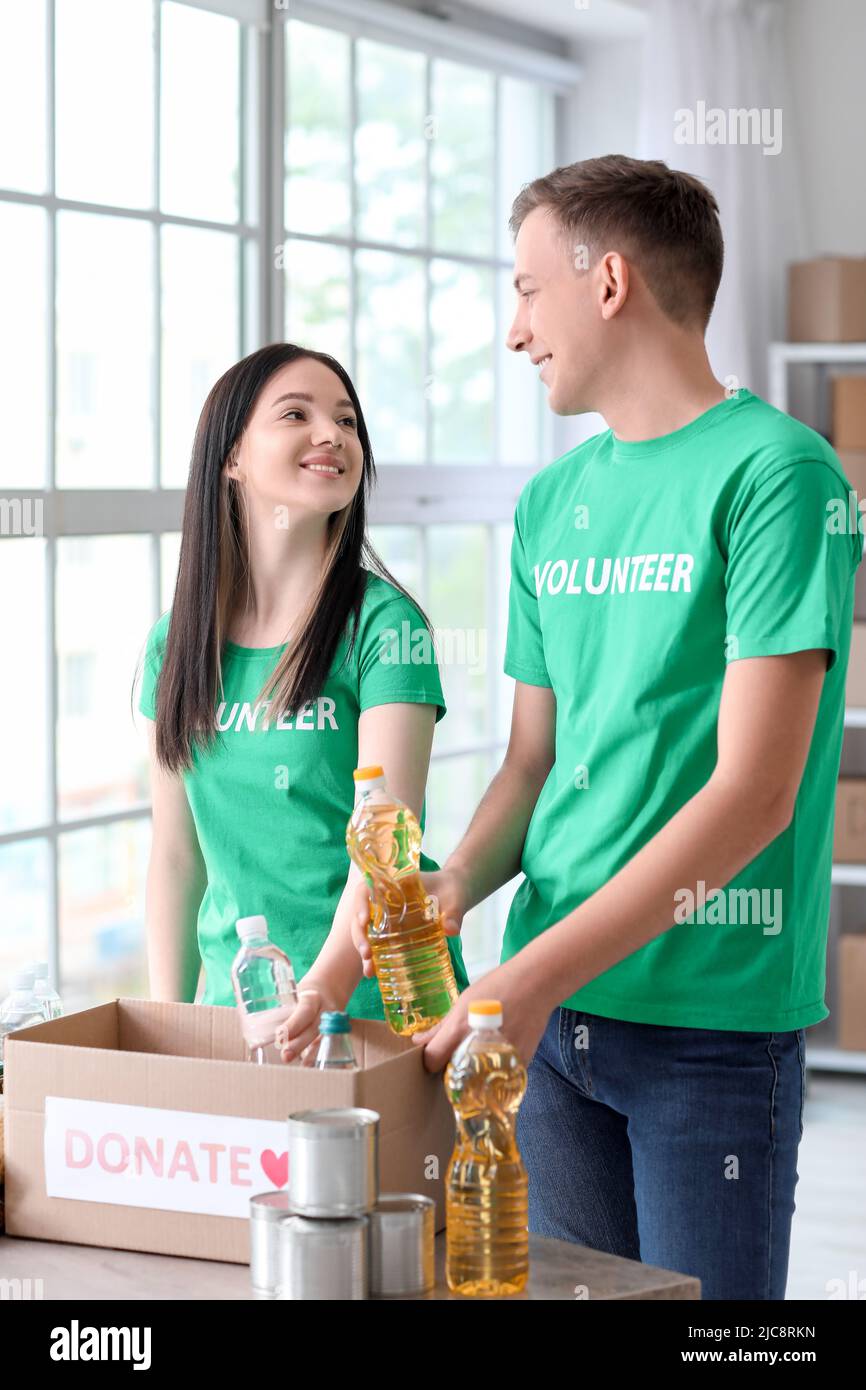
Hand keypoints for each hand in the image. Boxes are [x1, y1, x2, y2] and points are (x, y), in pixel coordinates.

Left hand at [275, 976, 341, 1065]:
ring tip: (299, 1066)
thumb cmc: (305, 992)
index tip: (279, 1036)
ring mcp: (334, 1022)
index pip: (304, 1011)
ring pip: (323, 1039)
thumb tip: (257, 1028)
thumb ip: (282, 1010)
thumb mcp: (295, 993)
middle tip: (285, 1056)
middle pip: (314, 1029)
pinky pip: (328, 1045)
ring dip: (310, 1054)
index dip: (293, 1025)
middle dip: (299, 1044)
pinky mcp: (337, 1031)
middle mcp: (326, 1010)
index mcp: (313, 997)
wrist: (332, 984)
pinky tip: (309, 1065)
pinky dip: (318, 1055)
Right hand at [349, 865, 468, 979]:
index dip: (360, 904)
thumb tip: (451, 931)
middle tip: (367, 953)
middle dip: (360, 935)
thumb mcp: (455, 899)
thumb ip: (453, 912)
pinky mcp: (394, 932)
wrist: (456, 895)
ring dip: (364, 950)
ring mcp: (387, 917)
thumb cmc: (453, 891)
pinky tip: (374, 973)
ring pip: (366, 932)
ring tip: (369, 970)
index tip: (364, 920)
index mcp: (393, 885)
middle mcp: (385, 901)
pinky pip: (378, 943)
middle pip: (362, 915)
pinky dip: (374, 957)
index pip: (366, 889)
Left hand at [409, 956, 555, 1074]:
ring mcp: (499, 1058)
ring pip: (476, 1079)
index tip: (435, 1054)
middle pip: (452, 1074)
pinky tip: (496, 1052)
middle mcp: (477, 1046)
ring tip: (478, 1053)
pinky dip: (494, 1068)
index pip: (432, 1060)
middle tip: (457, 1054)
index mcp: (459, 1029)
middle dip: (451, 1068)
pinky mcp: (517, 1064)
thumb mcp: (464, 1000)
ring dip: (472, 1071)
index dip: (429, 1059)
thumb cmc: (498, 986)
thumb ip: (442, 1027)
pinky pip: (498, 1076)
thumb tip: (419, 1040)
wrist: (536, 984)